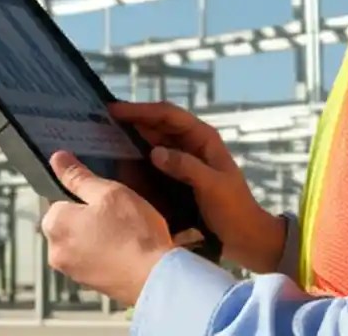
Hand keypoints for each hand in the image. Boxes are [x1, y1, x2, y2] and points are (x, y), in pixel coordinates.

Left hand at [41, 150, 174, 305]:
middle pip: (70, 221)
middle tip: (118, 214)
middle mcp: (55, 250)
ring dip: (98, 235)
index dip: (84, 195)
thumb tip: (57, 159)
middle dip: (90, 216)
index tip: (104, 198)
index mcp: (54, 224)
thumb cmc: (133, 233)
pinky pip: (93, 260)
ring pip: (82, 241)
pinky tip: (126, 250)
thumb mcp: (109, 192)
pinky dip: (106, 254)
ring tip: (125, 233)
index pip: (59, 198)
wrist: (155, 277)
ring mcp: (71, 271)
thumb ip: (79, 176)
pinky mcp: (88, 284)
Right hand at [109, 101, 286, 273]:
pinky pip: (155, 158)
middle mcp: (193, 143)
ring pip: (154, 139)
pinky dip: (138, 155)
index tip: (115, 111)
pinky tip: (120, 158)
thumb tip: (155, 152)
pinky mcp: (179, 174)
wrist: (246, 235)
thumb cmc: (234, 209)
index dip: (141, 111)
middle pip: (158, 124)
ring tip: (105, 134)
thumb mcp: (213, 187)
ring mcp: (185, 158)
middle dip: (133, 119)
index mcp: (204, 138)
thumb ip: (186, 167)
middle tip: (102, 120)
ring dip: (133, 135)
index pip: (168, 115)